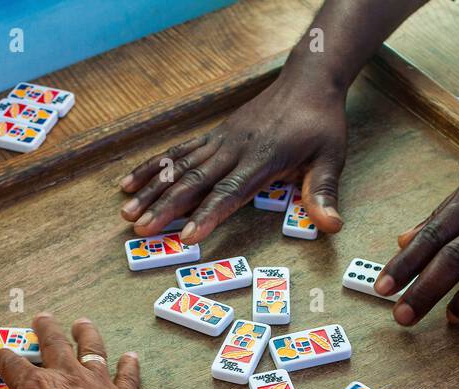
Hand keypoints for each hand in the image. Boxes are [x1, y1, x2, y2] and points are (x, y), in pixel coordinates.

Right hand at [0, 314, 140, 388]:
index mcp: (33, 388)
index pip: (13, 364)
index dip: (4, 358)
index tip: (1, 355)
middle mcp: (66, 379)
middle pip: (54, 344)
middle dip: (46, 330)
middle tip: (43, 319)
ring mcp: (97, 388)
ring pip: (92, 350)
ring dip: (86, 335)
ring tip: (83, 324)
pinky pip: (129, 377)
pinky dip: (130, 365)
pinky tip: (131, 356)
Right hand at [118, 70, 347, 244]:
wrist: (307, 82)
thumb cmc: (320, 124)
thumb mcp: (331, 158)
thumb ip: (323, 192)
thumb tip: (332, 226)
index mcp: (262, 159)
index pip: (229, 192)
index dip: (207, 215)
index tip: (187, 236)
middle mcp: (234, 149)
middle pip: (194, 181)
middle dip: (166, 207)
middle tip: (141, 230)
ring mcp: (219, 141)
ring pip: (178, 167)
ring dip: (151, 190)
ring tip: (126, 212)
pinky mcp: (213, 136)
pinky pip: (177, 152)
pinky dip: (152, 167)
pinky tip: (130, 182)